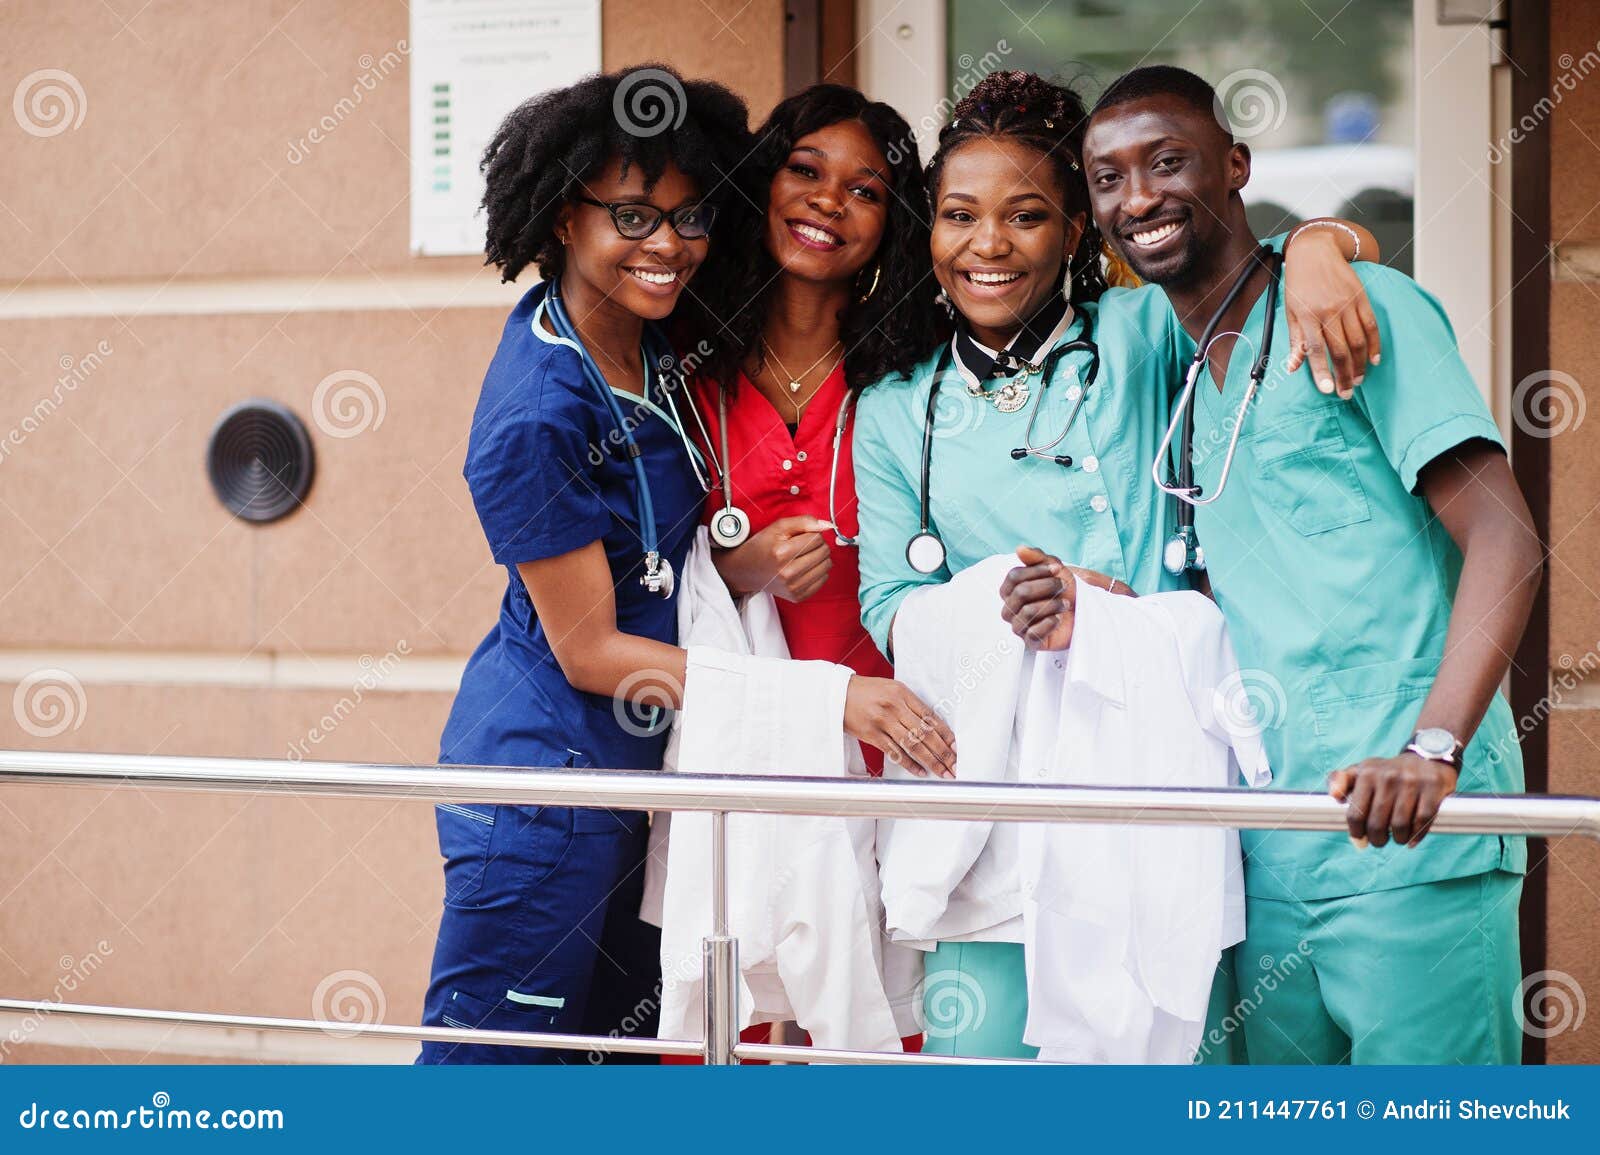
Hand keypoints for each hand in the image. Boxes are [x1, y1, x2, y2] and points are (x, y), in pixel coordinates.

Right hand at [711, 515, 832, 601]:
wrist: (746, 571)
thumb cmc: (763, 546)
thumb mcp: (778, 527)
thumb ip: (803, 521)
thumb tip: (827, 526)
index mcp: (782, 553)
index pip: (816, 538)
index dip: (812, 533)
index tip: (802, 536)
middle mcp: (788, 572)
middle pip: (823, 552)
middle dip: (818, 545)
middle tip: (804, 546)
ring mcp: (793, 587)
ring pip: (826, 566)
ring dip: (820, 558)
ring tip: (804, 556)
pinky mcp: (798, 596)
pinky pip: (823, 580)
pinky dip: (819, 571)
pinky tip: (805, 568)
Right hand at [844, 676, 956, 777]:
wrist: (838, 694)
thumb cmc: (868, 691)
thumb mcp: (893, 689)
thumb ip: (912, 704)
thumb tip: (933, 726)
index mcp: (903, 693)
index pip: (931, 717)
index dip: (946, 734)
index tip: (957, 748)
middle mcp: (894, 707)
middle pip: (925, 733)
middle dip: (943, 752)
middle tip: (955, 765)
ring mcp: (882, 722)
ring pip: (912, 745)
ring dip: (930, 761)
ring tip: (942, 772)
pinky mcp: (871, 735)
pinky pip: (894, 753)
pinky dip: (909, 764)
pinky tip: (920, 772)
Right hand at [999, 546, 1133, 650]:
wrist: (1084, 610)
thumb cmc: (1065, 589)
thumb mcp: (1054, 568)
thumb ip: (1036, 557)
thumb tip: (1020, 549)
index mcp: (1010, 590)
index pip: (1013, 577)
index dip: (1036, 571)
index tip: (1056, 569)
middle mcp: (1010, 608)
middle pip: (1020, 593)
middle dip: (1046, 586)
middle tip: (1063, 586)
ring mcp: (1019, 626)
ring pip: (1027, 612)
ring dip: (1052, 605)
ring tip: (1066, 604)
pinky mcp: (1031, 642)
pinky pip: (1033, 633)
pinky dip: (1049, 623)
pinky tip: (1059, 619)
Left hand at [1282, 229, 1381, 398]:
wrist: (1315, 250)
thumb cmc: (1299, 284)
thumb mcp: (1290, 311)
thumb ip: (1294, 340)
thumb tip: (1293, 368)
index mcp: (1307, 315)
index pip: (1315, 350)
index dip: (1322, 372)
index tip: (1327, 390)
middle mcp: (1328, 311)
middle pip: (1340, 350)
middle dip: (1344, 376)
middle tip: (1346, 393)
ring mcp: (1347, 304)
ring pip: (1358, 341)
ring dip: (1359, 365)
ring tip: (1357, 380)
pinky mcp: (1361, 298)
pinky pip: (1371, 325)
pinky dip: (1374, 344)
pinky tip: (1374, 360)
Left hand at [1328, 753, 1457, 848]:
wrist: (1426, 758)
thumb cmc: (1388, 772)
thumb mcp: (1361, 770)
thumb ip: (1340, 780)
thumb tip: (1334, 796)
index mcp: (1367, 774)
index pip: (1356, 814)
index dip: (1356, 833)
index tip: (1360, 840)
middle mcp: (1388, 777)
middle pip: (1377, 824)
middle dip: (1377, 839)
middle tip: (1379, 841)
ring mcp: (1411, 782)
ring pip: (1400, 826)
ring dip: (1398, 839)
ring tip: (1397, 838)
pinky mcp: (1433, 788)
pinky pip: (1422, 821)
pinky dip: (1416, 835)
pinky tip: (1411, 838)